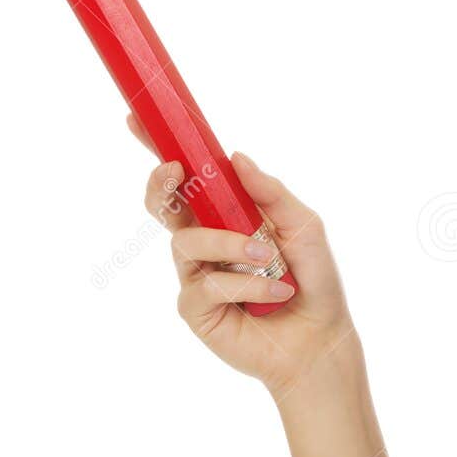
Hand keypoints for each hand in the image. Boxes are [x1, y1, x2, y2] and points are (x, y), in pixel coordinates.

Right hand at [126, 113, 361, 398]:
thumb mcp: (302, 225)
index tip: (136, 120)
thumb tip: (235, 156)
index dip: (159, 150)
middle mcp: (205, 242)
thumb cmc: (313, 278)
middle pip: (164, 206)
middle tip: (175, 173)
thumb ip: (269, 192)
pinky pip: (206, 285)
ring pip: (186, 244)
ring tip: (269, 258)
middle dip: (161, 185)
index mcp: (226, 215)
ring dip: (230, 244)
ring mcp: (196, 275)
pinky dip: (245, 283)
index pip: (187, 179)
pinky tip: (273, 292)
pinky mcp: (196, 310)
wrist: (320, 336)